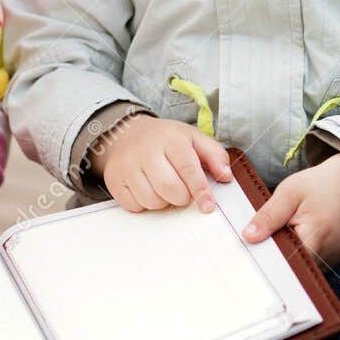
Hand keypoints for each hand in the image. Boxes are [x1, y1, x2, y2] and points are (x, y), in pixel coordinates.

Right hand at [94, 114, 233, 211]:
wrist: (125, 133)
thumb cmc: (165, 140)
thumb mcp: (193, 138)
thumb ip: (215, 155)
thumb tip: (226, 176)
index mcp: (170, 139)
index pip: (188, 169)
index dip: (201, 191)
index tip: (208, 206)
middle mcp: (146, 150)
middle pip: (169, 189)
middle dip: (181, 198)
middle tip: (182, 192)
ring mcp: (127, 166)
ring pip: (152, 201)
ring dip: (163, 202)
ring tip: (163, 187)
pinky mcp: (114, 180)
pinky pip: (134, 206)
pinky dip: (144, 204)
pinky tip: (147, 189)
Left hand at [240, 153, 339, 269]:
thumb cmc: (318, 185)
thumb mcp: (288, 193)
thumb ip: (269, 216)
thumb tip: (249, 237)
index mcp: (316, 236)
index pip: (286, 260)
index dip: (267, 257)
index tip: (252, 248)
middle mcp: (327, 254)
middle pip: (292, 267)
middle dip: (275, 257)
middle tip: (261, 239)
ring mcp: (332, 260)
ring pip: (300, 267)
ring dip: (287, 256)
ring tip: (281, 235)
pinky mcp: (332, 259)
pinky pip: (309, 263)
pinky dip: (297, 254)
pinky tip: (292, 239)